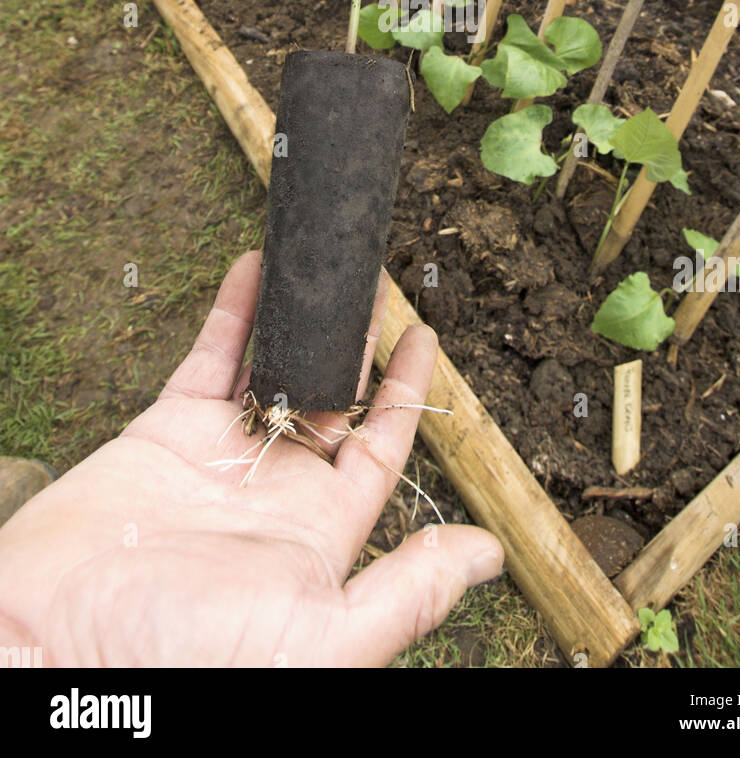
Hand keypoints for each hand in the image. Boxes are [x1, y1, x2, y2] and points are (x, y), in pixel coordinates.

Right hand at [0, 252, 502, 666]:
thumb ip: (407, 592)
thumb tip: (490, 555)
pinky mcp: (165, 432)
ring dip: (300, 319)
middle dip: (355, 342)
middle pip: (330, 395)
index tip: (424, 336)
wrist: (59, 650)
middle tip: (375, 283)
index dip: (405, 391)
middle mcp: (275, 489)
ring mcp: (219, 456)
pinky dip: (234, 312)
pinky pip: (210, 358)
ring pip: (273, 368)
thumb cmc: (191, 662)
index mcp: (320, 533)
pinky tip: (256, 270)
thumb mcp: (321, 638)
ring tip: (326, 268)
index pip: (379, 445)